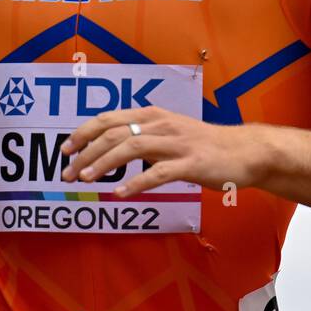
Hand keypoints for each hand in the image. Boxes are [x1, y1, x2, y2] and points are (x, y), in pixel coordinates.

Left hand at [60, 105, 267, 197]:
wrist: (245, 152)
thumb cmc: (205, 145)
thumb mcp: (170, 131)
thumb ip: (143, 136)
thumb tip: (110, 147)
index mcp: (153, 116)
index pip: (108, 119)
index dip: (83, 133)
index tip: (65, 150)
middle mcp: (162, 125)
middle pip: (114, 133)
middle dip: (86, 153)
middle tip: (68, 174)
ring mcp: (176, 143)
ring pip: (131, 148)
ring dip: (104, 164)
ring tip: (86, 180)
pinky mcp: (191, 164)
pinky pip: (158, 173)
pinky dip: (136, 183)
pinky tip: (120, 194)